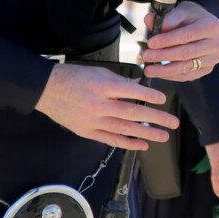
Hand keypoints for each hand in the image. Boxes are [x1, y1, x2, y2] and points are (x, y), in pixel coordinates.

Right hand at [36, 63, 179, 148]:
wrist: (46, 89)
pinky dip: (127, 143)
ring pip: (123, 129)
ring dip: (146, 134)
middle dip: (155, 119)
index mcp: (102, 86)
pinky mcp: (86, 131)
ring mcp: (92, 121)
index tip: (163, 99)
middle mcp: (98, 105)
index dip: (148, 96)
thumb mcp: (99, 73)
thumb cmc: (74, 77)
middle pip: (131, 113)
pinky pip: (110, 139)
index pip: (130, 92)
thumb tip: (141, 85)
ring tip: (163, 136)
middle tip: (173, 123)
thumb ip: (121, 81)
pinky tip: (142, 144)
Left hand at [141, 1, 218, 80]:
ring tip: (148, 69)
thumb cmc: (190, 17)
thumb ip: (166, 18)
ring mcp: (213, 58)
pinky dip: (171, 76)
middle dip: (163, 56)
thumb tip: (149, 20)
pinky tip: (159, 73)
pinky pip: (187, 75)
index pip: (187, 35)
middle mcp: (217, 44)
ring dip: (165, 70)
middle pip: (187, 53)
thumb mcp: (180, 12)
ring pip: (186, 67)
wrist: (202, 25)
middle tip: (146, 56)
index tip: (151, 43)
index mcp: (212, 26)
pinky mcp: (207, 69)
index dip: (167, 40)